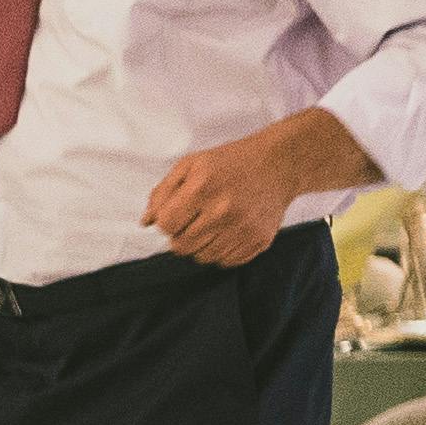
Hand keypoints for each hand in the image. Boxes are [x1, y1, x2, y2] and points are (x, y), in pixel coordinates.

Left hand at [143, 130, 305, 266]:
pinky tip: (228, 230)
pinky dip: (222, 250)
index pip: (166, 226)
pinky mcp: (259, 240)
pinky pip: (226, 261)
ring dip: (201, 244)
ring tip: (212, 223)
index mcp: (202, 188)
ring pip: (203, 257)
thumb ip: (162, 193)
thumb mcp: (190, 165)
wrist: (279, 164)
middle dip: (181, 236)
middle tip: (193, 220)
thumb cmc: (231, 162)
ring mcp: (243, 228)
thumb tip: (146, 222)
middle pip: (182, 247)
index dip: (166, 222)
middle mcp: (223, 210)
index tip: (176, 214)